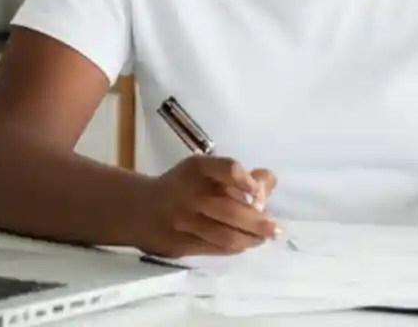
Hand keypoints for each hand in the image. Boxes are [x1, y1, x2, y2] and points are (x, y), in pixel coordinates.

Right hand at [137, 155, 279, 258]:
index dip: (246, 181)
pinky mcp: (180, 244)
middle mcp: (189, 193)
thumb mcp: (206, 171)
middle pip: (230, 210)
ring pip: (225, 235)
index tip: (259, 192)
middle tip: (275, 229)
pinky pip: (215, 248)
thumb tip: (269, 181)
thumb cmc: (185, 186)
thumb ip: (238, 175)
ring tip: (264, 238)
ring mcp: (183, 221)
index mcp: (197, 168)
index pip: (227, 169)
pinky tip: (245, 244)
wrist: (142, 209)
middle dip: (257, 222)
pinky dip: (235, 247)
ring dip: (250, 239)